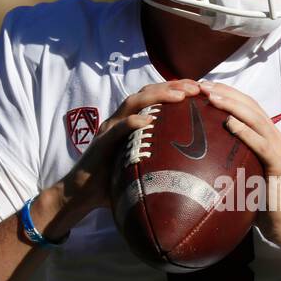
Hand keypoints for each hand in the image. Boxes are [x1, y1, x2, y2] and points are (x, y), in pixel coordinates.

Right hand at [55, 80, 200, 221]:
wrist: (81, 194)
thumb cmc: (114, 182)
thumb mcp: (142, 165)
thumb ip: (159, 159)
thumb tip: (192, 169)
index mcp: (129, 122)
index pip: (154, 97)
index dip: (175, 89)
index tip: (198, 88)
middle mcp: (119, 120)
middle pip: (147, 92)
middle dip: (173, 86)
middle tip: (196, 86)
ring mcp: (109, 130)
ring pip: (133, 103)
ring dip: (158, 96)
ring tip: (180, 96)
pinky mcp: (101, 144)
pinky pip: (117, 129)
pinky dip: (132, 123)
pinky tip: (148, 120)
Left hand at [201, 82, 280, 247]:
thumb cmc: (261, 202)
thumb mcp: (243, 174)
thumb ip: (230, 158)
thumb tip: (200, 154)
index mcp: (268, 137)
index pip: (248, 107)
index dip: (227, 93)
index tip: (203, 86)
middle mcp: (276, 138)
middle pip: (251, 106)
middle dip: (226, 92)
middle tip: (202, 84)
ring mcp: (279, 149)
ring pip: (255, 119)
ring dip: (232, 105)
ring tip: (211, 96)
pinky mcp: (279, 165)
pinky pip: (261, 144)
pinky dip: (245, 131)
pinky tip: (229, 122)